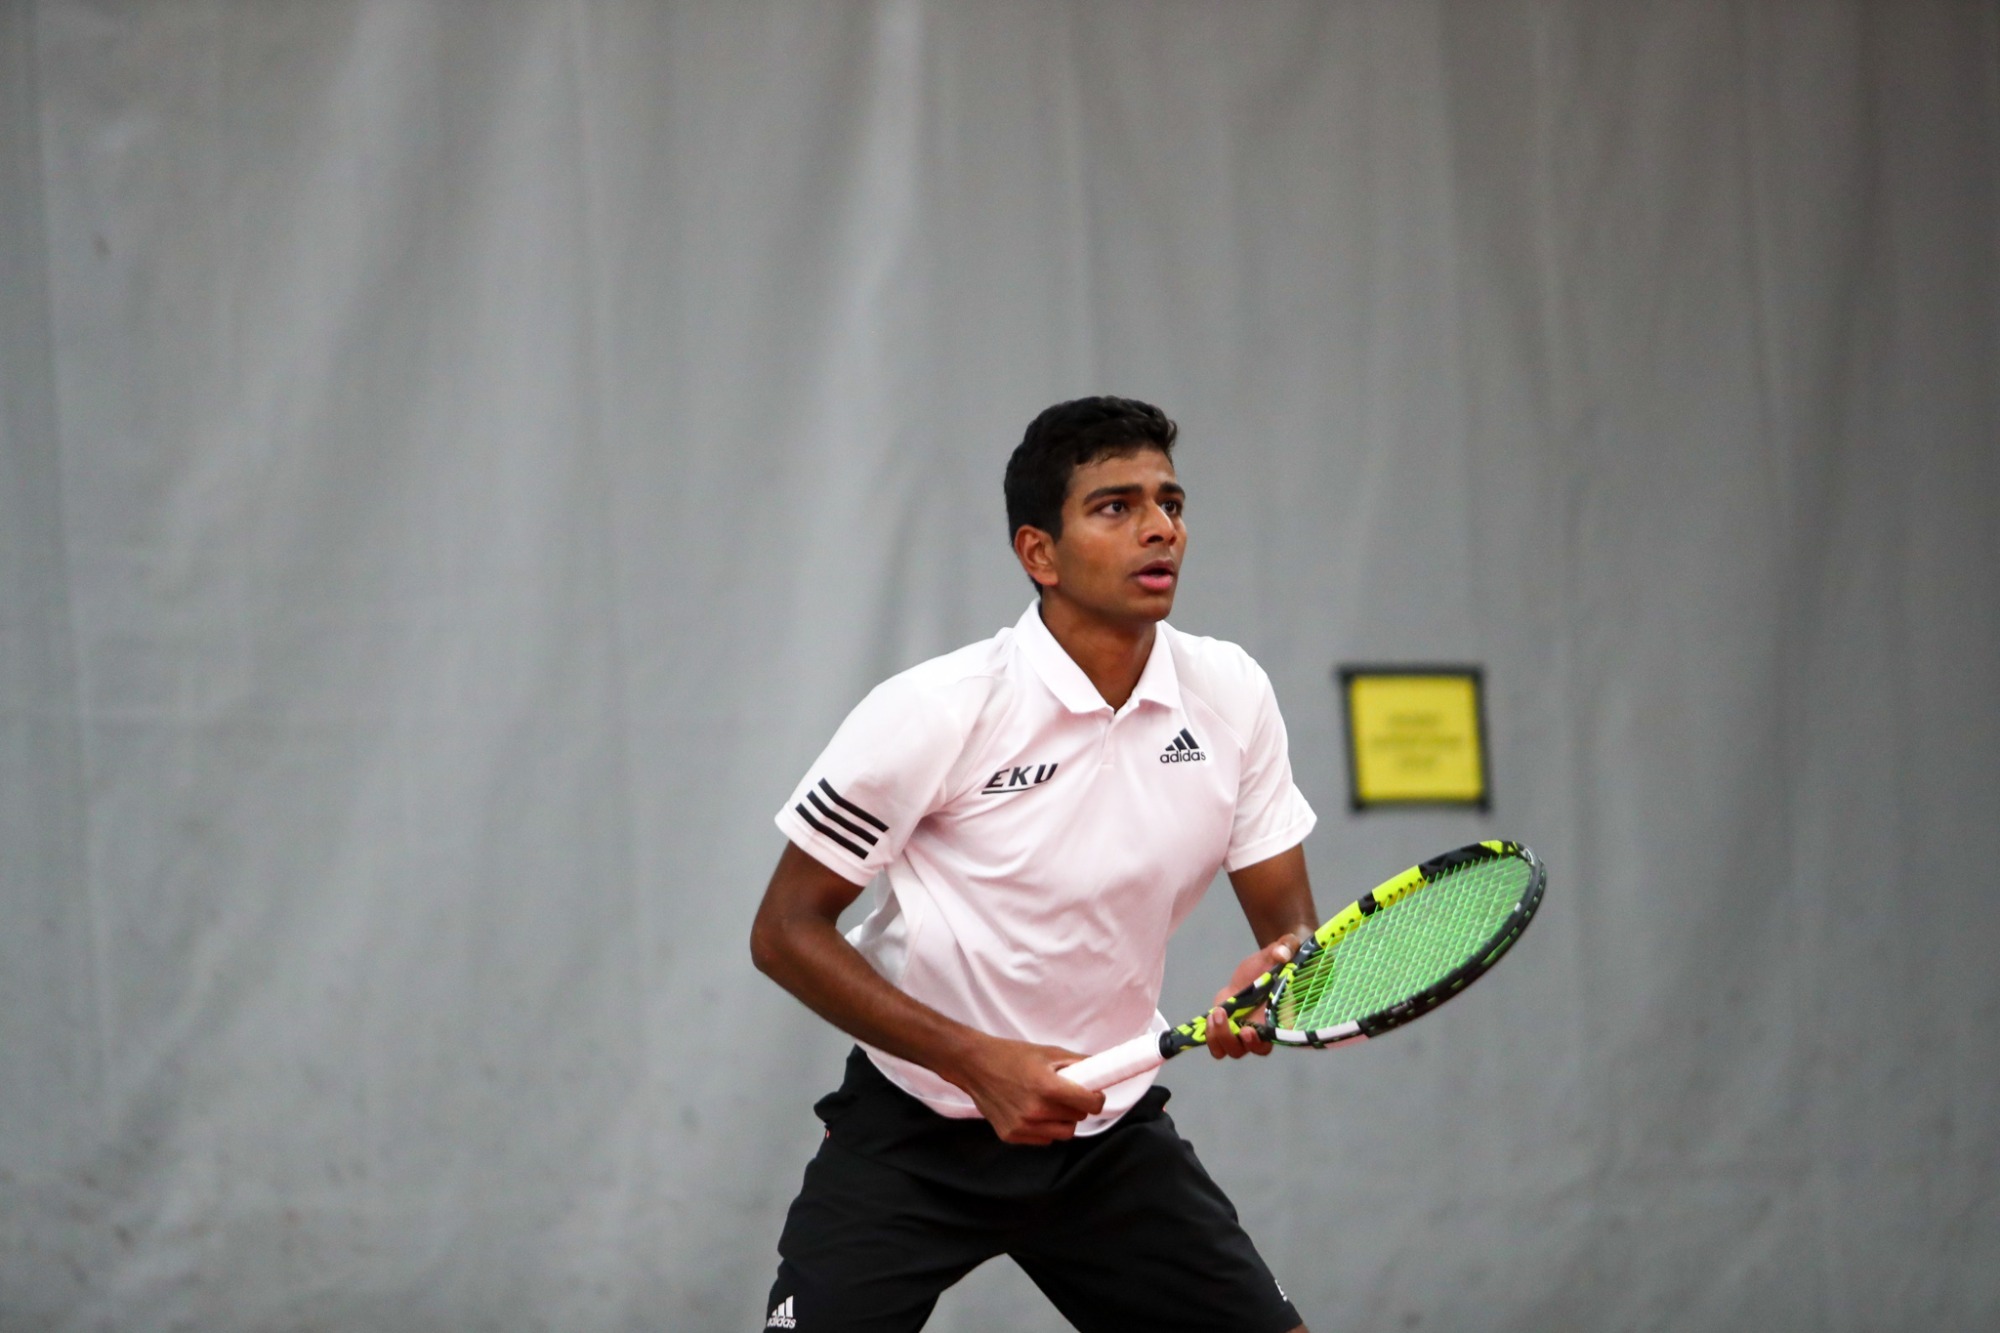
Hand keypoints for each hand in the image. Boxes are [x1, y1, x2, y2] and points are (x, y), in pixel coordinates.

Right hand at [948, 1036, 1106, 1144]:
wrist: (974, 1065)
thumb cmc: (1011, 1055)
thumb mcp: (1048, 1052)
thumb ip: (1078, 1062)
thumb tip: (1103, 1068)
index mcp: (1047, 1087)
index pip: (1089, 1105)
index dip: (1096, 1099)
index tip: (1093, 1094)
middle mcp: (1035, 1111)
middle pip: (1077, 1119)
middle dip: (1077, 1107)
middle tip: (1067, 1094)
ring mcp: (1022, 1126)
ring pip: (1063, 1133)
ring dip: (1063, 1121)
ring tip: (1050, 1104)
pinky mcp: (1011, 1135)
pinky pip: (1043, 1139)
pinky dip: (1045, 1129)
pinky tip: (1033, 1112)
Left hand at [1205, 934, 1299, 1060]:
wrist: (1260, 966)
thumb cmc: (1275, 960)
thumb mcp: (1283, 947)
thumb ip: (1286, 946)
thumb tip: (1281, 954)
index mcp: (1282, 1016)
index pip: (1279, 1039)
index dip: (1265, 1040)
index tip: (1253, 1030)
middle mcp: (1265, 1029)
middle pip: (1255, 1050)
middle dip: (1244, 1043)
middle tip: (1240, 1027)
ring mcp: (1244, 1031)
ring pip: (1233, 1050)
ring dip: (1222, 1038)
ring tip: (1218, 1014)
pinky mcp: (1227, 1026)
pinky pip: (1217, 1043)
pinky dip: (1211, 1036)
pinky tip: (1211, 1018)